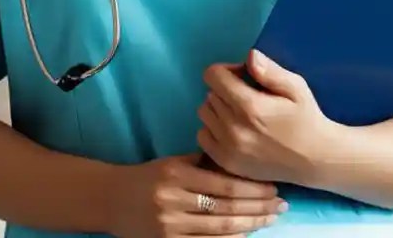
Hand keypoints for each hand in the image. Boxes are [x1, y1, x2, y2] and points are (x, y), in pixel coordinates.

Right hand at [107, 153, 286, 236]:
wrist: (110, 200)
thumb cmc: (146, 177)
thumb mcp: (170, 163)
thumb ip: (201, 163)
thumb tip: (239, 161)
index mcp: (176, 175)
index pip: (223, 184)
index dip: (252, 188)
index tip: (274, 187)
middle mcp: (173, 200)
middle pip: (226, 208)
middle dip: (259, 207)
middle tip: (282, 205)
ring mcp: (170, 225)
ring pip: (220, 229)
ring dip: (251, 225)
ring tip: (271, 219)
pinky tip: (247, 235)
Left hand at [197, 50, 334, 184]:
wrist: (315, 159)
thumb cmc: (306, 119)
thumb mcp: (296, 88)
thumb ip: (270, 71)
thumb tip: (249, 57)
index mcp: (250, 106)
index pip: (213, 76)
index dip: (226, 71)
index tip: (242, 77)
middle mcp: (233, 127)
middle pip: (210, 93)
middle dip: (225, 90)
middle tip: (247, 97)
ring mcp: (227, 147)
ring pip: (205, 113)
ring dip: (218, 109)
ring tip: (241, 115)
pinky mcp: (225, 162)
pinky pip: (202, 135)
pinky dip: (213, 130)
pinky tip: (234, 131)